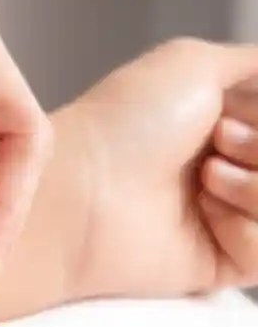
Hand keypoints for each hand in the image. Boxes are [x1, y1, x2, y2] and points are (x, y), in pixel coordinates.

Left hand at [55, 38, 257, 297]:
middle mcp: (227, 166)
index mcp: (222, 120)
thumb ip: (253, 63)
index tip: (230, 114)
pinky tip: (206, 214)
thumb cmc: (125, 122)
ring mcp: (226, 216)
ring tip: (207, 177)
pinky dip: (249, 229)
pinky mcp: (222, 263)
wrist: (86, 190)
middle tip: (219, 139)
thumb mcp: (193, 63)